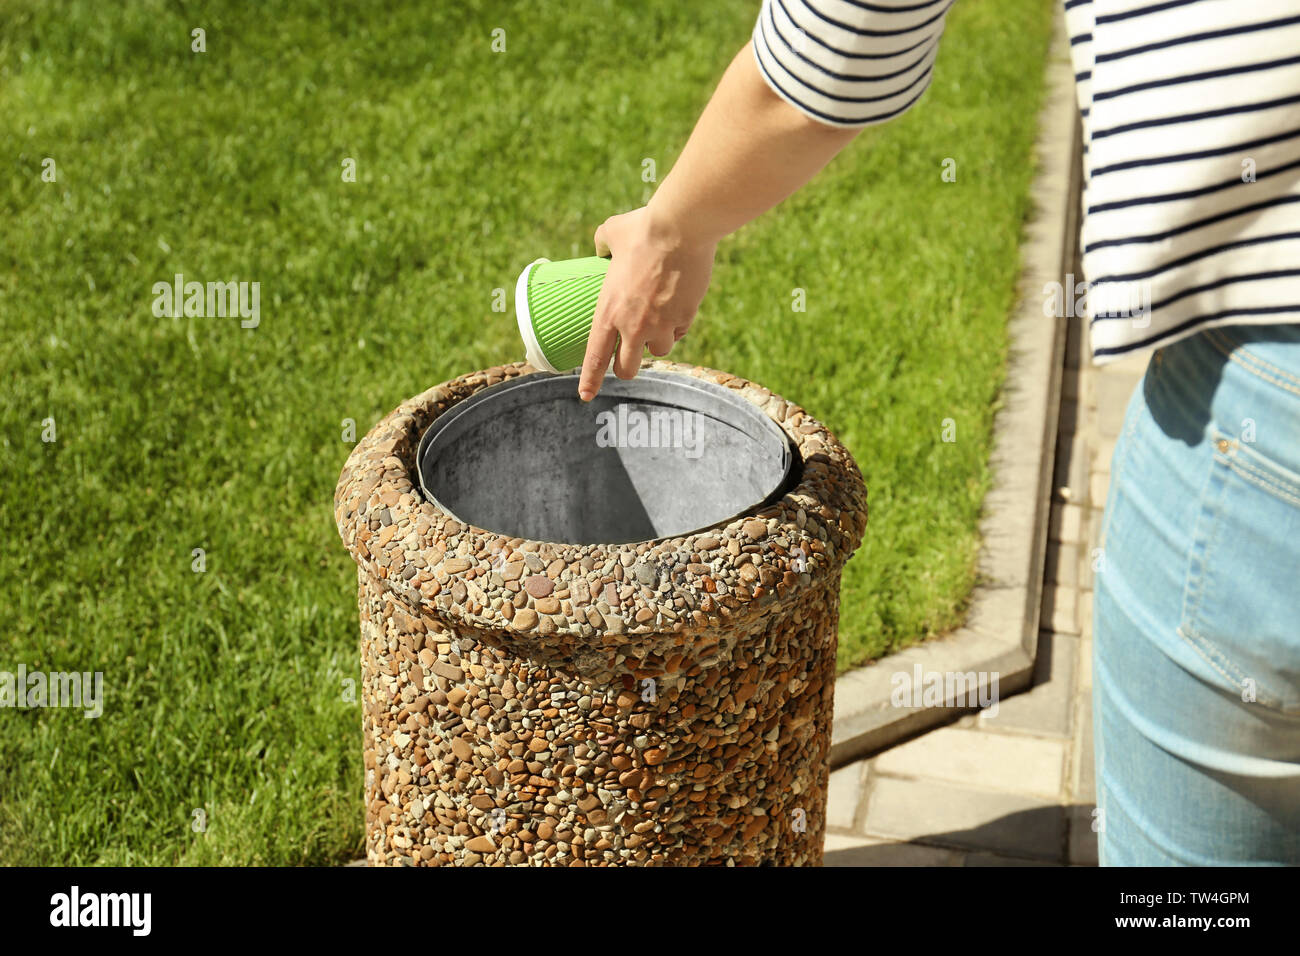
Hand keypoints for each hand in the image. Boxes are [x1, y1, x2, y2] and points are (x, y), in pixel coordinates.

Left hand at [578, 206, 716, 400]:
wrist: (682, 228)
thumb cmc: (644, 228)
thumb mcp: (611, 231)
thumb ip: (601, 244)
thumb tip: (600, 249)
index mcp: (608, 310)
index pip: (595, 357)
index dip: (589, 380)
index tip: (585, 395)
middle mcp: (633, 326)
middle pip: (627, 369)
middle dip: (626, 368)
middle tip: (628, 358)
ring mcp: (661, 325)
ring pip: (658, 353)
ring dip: (656, 343)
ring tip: (657, 324)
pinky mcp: (685, 318)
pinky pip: (680, 333)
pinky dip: (677, 326)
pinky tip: (677, 309)